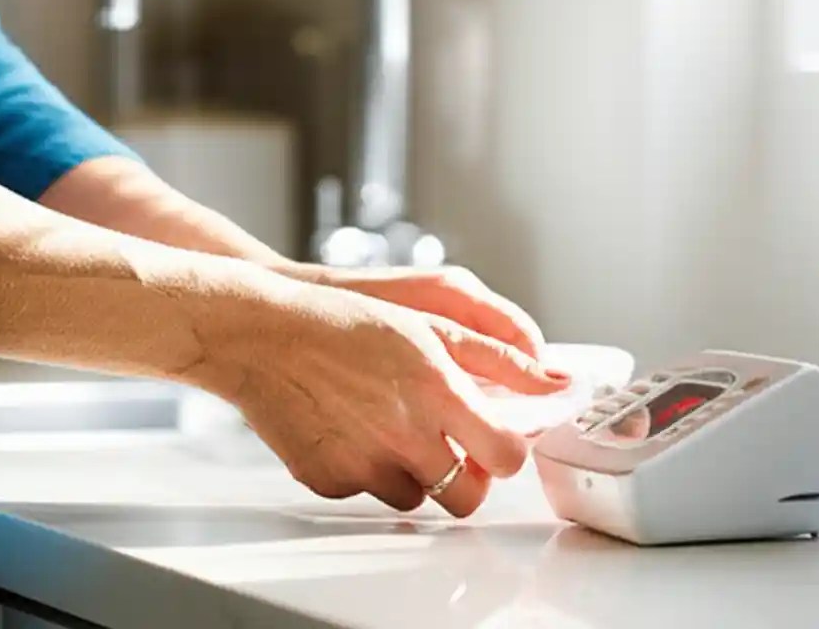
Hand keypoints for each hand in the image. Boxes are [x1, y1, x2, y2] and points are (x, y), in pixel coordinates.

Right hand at [186, 276, 568, 516]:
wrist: (261, 335)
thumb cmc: (346, 321)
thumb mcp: (432, 325)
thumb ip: (501, 361)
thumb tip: (557, 383)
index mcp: (436, 392)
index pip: (505, 456)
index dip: (509, 452)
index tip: (502, 440)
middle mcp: (403, 435)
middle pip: (466, 497)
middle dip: (468, 477)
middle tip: (454, 445)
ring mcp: (363, 464)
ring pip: (415, 496)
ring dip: (415, 469)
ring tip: (392, 423)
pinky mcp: (330, 481)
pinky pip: (367, 491)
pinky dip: (368, 467)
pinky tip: (353, 427)